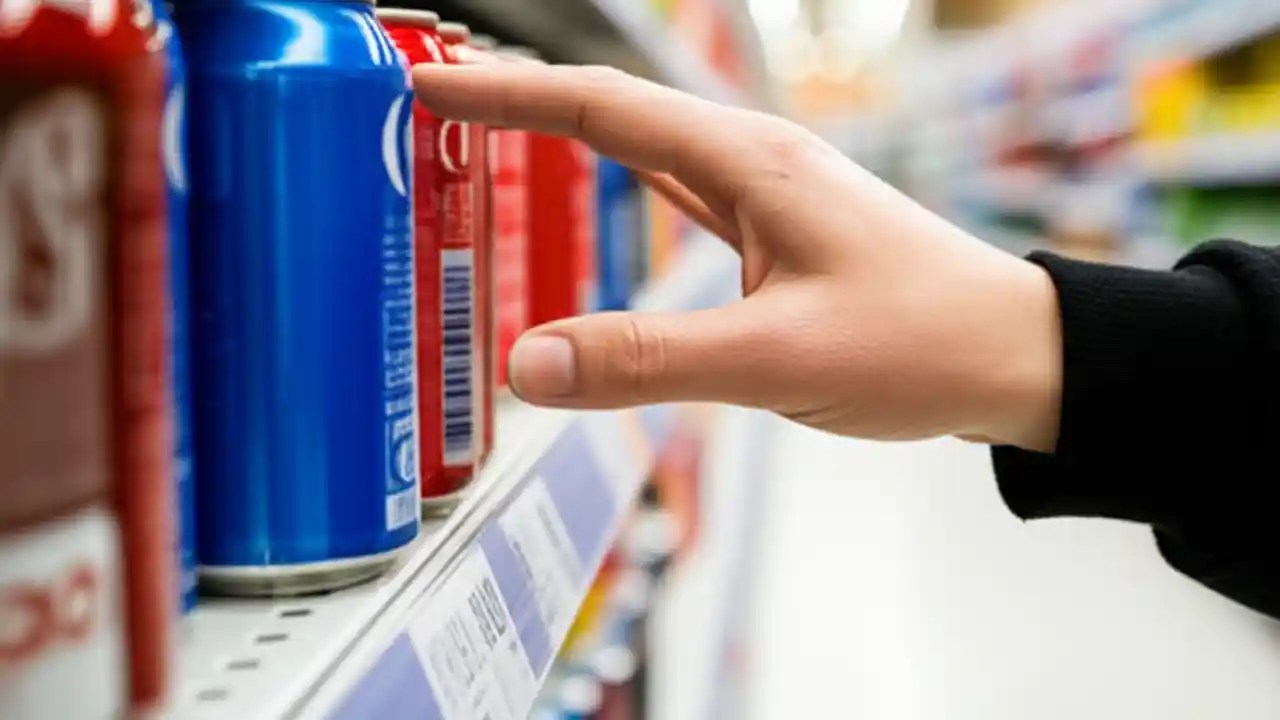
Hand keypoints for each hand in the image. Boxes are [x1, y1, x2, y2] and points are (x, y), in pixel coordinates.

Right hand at [412, 64, 1063, 451]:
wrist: (1018, 357)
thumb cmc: (921, 342)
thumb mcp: (777, 357)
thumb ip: (649, 360)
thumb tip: (525, 365)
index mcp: (747, 161)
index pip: (599, 106)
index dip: (505, 93)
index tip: (427, 86)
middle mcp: (751, 164)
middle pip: (613, 113)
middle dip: (520, 103)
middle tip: (435, 110)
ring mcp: (766, 199)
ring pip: (645, 152)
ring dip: (567, 139)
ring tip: (493, 142)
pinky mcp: (777, 239)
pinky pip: (678, 198)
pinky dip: (620, 189)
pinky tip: (606, 198)